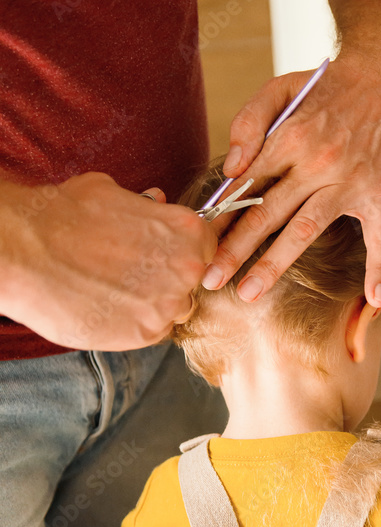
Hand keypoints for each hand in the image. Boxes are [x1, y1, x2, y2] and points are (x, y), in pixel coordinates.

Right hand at [3, 172, 216, 349]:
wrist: (26, 251)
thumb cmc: (65, 215)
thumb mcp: (112, 193)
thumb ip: (144, 205)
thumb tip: (156, 201)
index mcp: (187, 231)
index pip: (208, 247)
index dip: (185, 251)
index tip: (165, 254)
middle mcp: (187, 269)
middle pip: (193, 281)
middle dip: (169, 278)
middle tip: (134, 273)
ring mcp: (167, 304)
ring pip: (174, 309)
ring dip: (153, 303)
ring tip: (115, 291)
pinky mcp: (144, 334)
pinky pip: (152, 331)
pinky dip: (134, 323)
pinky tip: (107, 307)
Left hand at [201, 48, 380, 306]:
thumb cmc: (333, 83)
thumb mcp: (283, 86)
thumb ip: (249, 121)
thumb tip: (230, 168)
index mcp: (291, 135)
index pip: (246, 183)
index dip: (221, 214)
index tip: (200, 241)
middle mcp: (319, 162)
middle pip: (268, 213)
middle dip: (234, 250)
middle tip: (210, 280)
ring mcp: (352, 181)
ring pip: (306, 229)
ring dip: (275, 264)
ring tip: (249, 292)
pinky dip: (379, 268)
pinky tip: (371, 298)